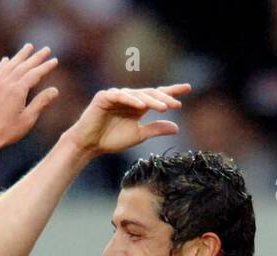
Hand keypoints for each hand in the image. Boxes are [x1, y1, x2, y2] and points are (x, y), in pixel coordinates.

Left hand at [0, 44, 59, 153]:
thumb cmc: (6, 132)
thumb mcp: (27, 119)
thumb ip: (41, 103)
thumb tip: (55, 90)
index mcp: (17, 90)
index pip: (34, 74)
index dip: (45, 67)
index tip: (54, 60)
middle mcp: (5, 84)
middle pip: (23, 66)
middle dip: (35, 57)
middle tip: (45, 49)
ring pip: (8, 67)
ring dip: (19, 57)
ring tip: (27, 48)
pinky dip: (1, 66)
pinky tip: (5, 61)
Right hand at [64, 84, 189, 156]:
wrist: (89, 145)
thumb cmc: (111, 140)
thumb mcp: (138, 136)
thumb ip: (155, 129)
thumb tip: (177, 127)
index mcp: (137, 105)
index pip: (157, 95)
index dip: (172, 91)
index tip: (188, 88)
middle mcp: (129, 98)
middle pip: (150, 94)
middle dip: (164, 98)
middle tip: (177, 104)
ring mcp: (116, 95)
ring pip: (138, 94)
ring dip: (151, 100)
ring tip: (164, 107)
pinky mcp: (104, 97)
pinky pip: (120, 96)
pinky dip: (131, 100)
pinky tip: (142, 106)